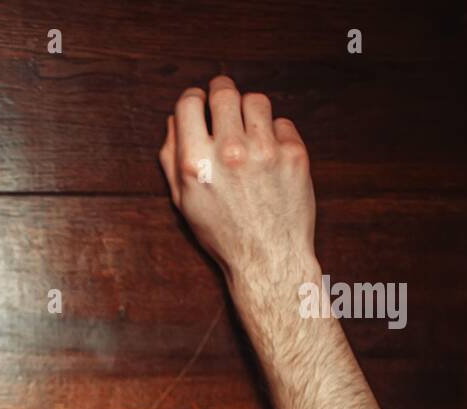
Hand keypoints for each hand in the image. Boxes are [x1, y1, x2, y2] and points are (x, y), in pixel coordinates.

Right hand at [159, 76, 316, 284]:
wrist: (267, 258)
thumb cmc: (222, 233)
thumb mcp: (183, 201)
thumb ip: (172, 157)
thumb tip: (176, 120)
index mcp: (196, 163)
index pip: (189, 103)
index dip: (193, 99)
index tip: (199, 103)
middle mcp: (230, 151)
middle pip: (224, 92)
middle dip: (221, 93)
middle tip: (223, 102)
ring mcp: (265, 150)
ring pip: (256, 100)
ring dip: (249, 110)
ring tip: (248, 130)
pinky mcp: (294, 154)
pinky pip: (282, 123)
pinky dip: (274, 134)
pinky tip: (269, 156)